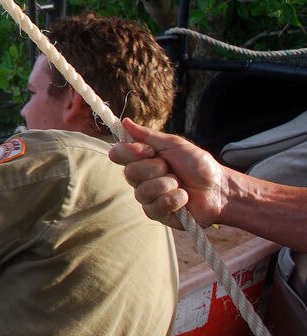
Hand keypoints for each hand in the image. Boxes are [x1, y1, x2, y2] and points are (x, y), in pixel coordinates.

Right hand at [109, 118, 227, 228]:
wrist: (218, 188)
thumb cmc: (198, 165)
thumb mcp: (174, 144)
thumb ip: (148, 135)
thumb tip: (125, 122)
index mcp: (141, 159)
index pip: (117, 154)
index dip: (130, 152)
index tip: (150, 151)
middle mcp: (140, 178)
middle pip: (130, 173)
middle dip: (156, 169)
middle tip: (171, 169)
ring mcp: (147, 196)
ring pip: (143, 191)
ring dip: (168, 185)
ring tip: (181, 184)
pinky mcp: (156, 213)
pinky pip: (154, 207)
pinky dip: (174, 200)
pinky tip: (183, 197)